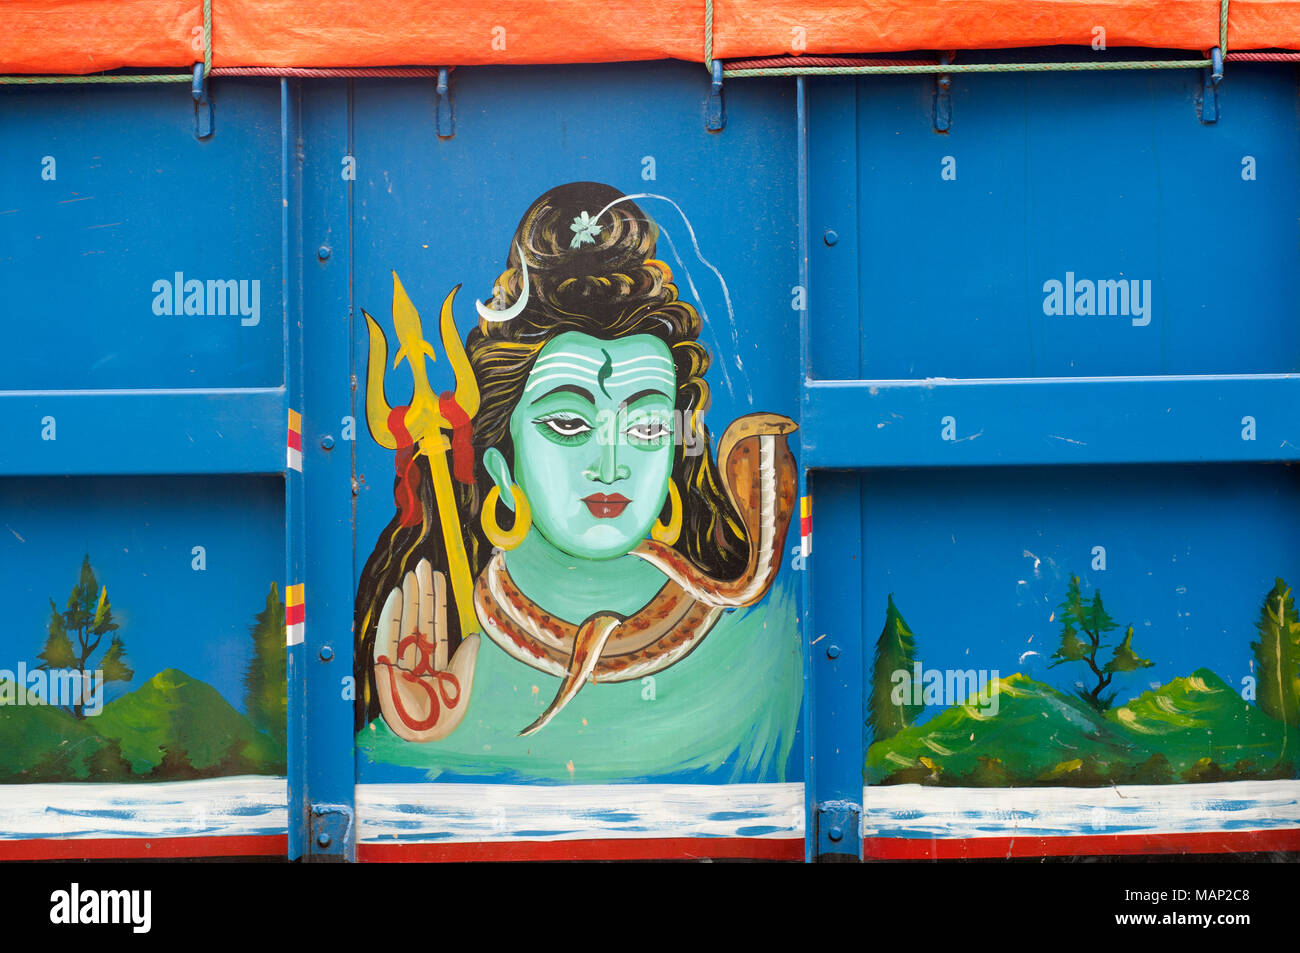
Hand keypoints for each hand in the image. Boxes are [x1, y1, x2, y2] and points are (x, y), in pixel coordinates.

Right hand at [373, 558, 478, 741]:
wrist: (424, 739)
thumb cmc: (443, 720)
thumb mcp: (460, 687)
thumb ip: (465, 661)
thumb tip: (474, 637)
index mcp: (436, 663)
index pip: (437, 625)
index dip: (438, 602)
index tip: (440, 579)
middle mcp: (418, 658)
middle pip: (420, 618)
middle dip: (422, 592)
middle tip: (424, 565)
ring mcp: (402, 661)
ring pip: (406, 623)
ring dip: (409, 599)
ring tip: (413, 574)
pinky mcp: (386, 667)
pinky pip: (388, 637)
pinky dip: (391, 617)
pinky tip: (396, 597)